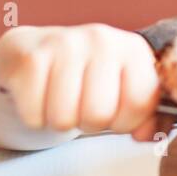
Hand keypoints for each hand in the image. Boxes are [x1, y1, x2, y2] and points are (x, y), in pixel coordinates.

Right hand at [0, 24, 167, 140]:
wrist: (33, 50)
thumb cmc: (86, 77)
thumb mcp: (123, 90)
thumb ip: (147, 116)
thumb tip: (146, 135)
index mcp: (133, 48)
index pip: (139, 103)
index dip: (126, 123)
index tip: (115, 114)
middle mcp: (102, 40)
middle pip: (99, 114)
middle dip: (90, 124)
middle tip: (83, 107)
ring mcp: (64, 45)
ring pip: (64, 118)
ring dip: (61, 122)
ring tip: (61, 101)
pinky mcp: (30, 58)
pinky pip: (34, 115)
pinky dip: (35, 118)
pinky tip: (40, 97)